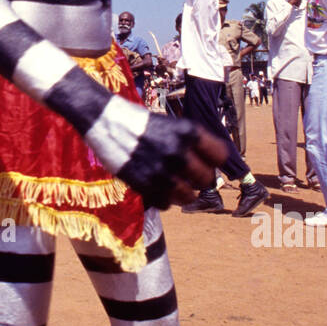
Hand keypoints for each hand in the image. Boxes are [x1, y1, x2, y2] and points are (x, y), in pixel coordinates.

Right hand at [110, 113, 225, 209]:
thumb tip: (211, 165)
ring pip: (189, 196)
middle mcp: (178, 152)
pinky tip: (155, 185)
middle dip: (200, 179)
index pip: (220, 156)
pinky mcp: (145, 185)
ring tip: (174, 184)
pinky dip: (163, 198)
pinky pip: (166, 203)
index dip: (216, 161)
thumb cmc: (140, 122)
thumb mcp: (172, 124)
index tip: (210, 163)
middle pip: (207, 179)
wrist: (106, 122)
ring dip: (184, 193)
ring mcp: (162, 171)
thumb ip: (191, 143)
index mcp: (188, 132)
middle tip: (191, 175)